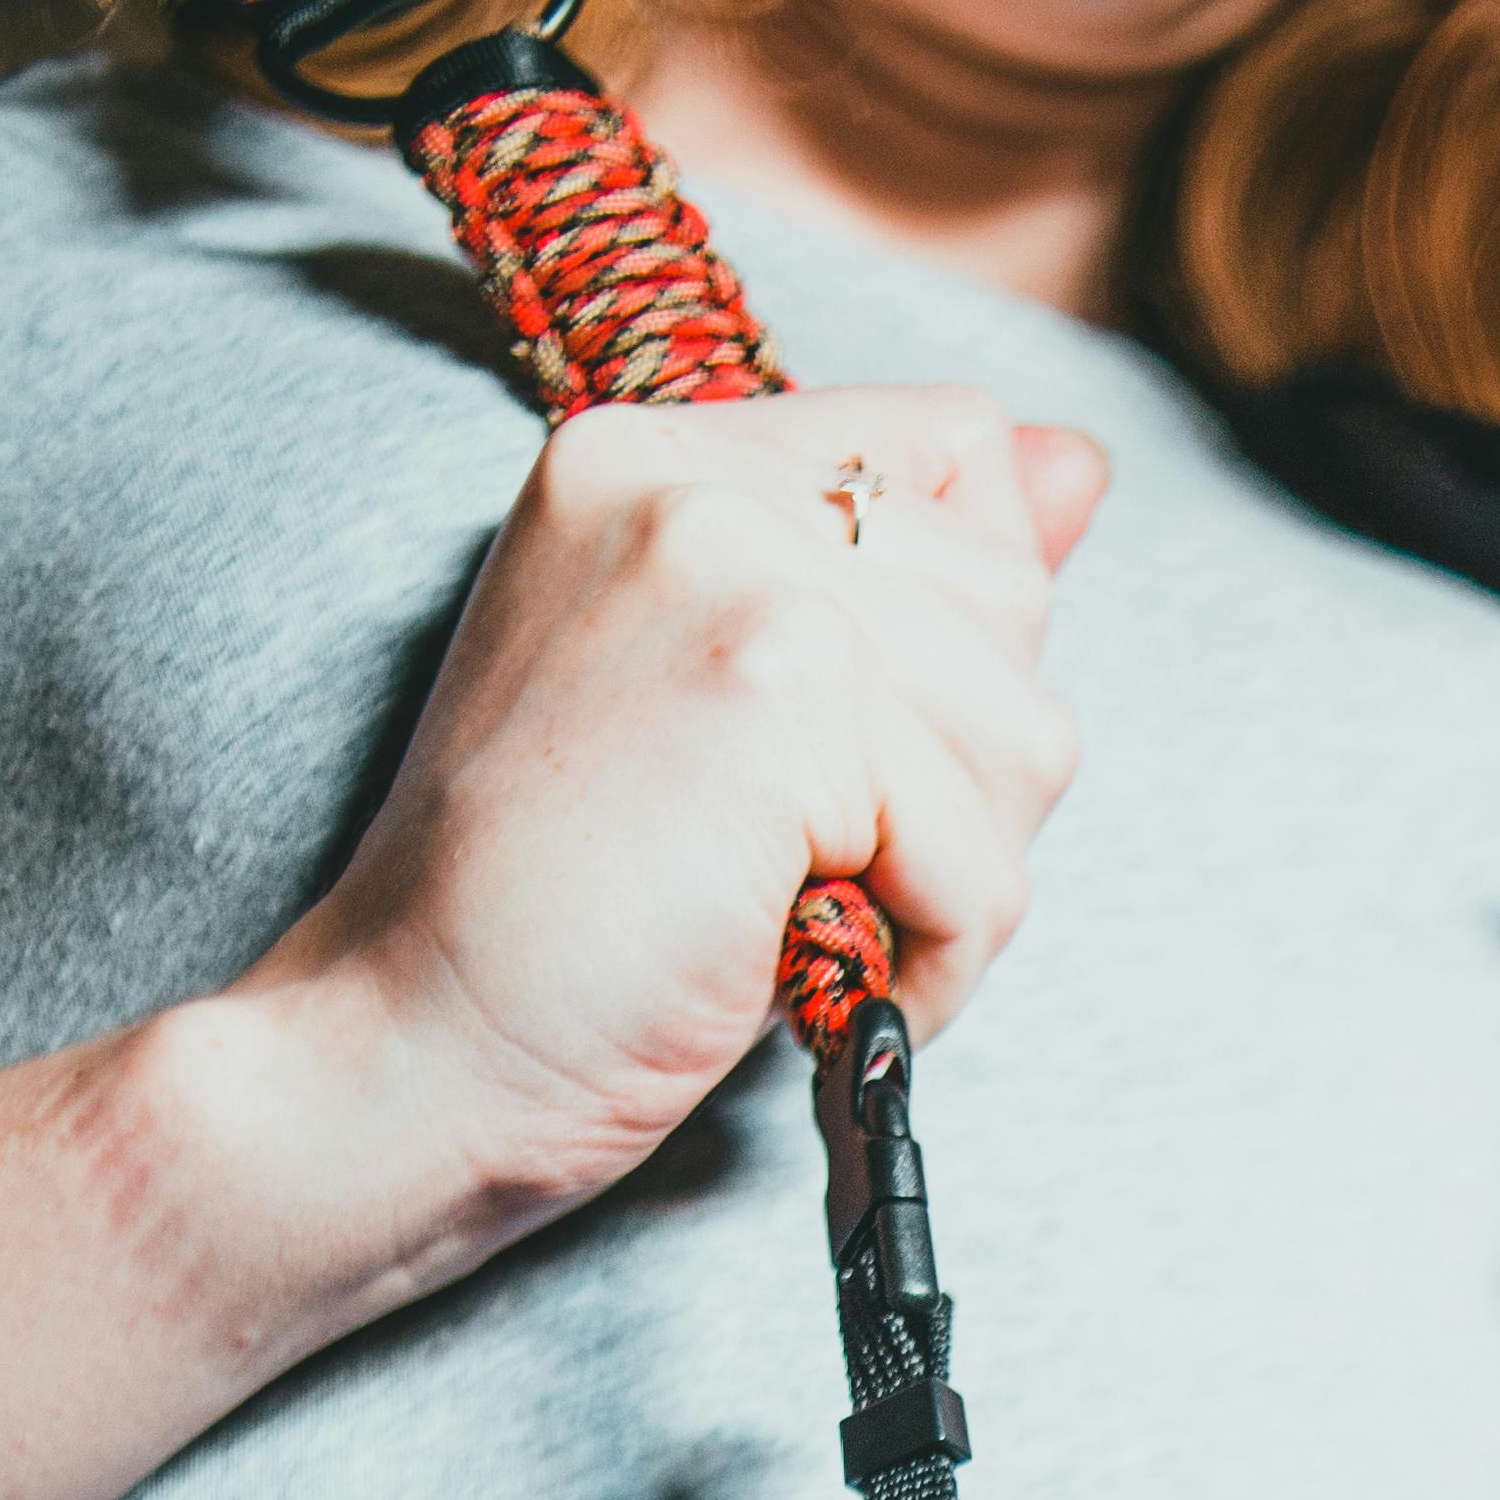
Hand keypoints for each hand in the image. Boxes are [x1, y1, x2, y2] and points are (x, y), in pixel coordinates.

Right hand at [250, 381, 1104, 1235]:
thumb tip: (1081, 466)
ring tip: (809, 924)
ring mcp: (731, 559)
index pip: (953, 454)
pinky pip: (980, 848)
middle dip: (962, 785)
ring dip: (952, 882)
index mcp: (661, 454)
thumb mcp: (755, 729)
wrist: (417, 1046)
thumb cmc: (576, 923)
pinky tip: (816, 972)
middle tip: (814, 871)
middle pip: (1013, 606)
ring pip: (1023, 733)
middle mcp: (692, 471)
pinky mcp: (776, 682)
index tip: (843, 759)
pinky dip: (931, 953)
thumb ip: (910, 586)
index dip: (958, 639)